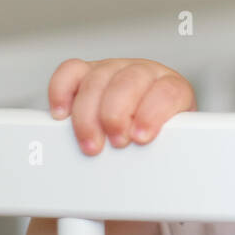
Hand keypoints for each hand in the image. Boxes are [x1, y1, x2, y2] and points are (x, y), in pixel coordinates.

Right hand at [47, 58, 196, 155]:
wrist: (148, 127)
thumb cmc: (160, 135)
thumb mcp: (170, 142)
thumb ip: (166, 146)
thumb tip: (158, 165)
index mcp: (172, 87)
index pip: (167, 91)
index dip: (152, 113)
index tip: (141, 137)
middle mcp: (143, 73)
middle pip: (128, 83)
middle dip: (117, 115)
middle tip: (116, 142)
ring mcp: (114, 69)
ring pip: (97, 80)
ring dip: (89, 115)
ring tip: (92, 144)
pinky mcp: (87, 72)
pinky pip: (70, 72)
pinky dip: (61, 92)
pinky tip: (62, 115)